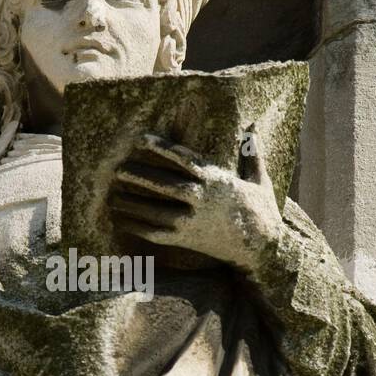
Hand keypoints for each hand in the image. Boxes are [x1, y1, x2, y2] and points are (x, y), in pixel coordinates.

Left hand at [108, 128, 283, 274]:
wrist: (263, 249)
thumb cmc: (261, 212)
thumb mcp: (260, 180)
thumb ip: (253, 154)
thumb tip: (253, 127)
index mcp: (217, 181)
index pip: (184, 160)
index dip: (162, 148)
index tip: (141, 139)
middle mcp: (202, 201)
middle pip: (165, 185)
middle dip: (140, 176)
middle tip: (117, 169)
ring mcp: (193, 222)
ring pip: (156, 211)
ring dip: (132, 203)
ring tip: (112, 195)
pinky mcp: (187, 240)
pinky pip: (157, 233)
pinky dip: (137, 227)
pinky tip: (122, 220)